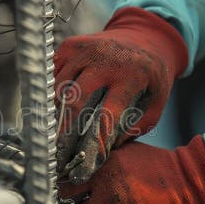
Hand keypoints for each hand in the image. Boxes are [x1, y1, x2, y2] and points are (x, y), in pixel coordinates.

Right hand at [54, 7, 187, 182]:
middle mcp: (106, 59)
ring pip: (58, 89)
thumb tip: (102, 153)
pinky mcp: (70, 45)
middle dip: (64, 132)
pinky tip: (53, 111)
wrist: (145, 38)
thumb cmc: (150, 80)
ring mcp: (85, 49)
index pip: (106, 115)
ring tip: (53, 138)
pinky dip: (51, 95)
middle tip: (57, 156)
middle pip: (74, 101)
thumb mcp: (153, 106)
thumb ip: (131, 130)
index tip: (83, 166)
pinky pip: (52, 75)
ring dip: (54, 115)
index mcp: (132, 76)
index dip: (93, 143)